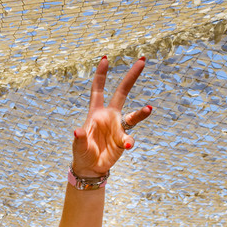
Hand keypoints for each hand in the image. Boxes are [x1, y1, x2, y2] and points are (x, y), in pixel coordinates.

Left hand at [71, 56, 151, 177]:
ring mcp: (118, 127)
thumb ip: (79, 139)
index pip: (98, 89)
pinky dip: (130, 141)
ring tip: (149, 109)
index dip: (101, 74)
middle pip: (122, 92)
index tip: (105, 58)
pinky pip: (130, 138)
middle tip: (142, 60)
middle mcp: (109, 116)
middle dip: (131, 76)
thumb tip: (77, 132)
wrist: (90, 168)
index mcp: (96, 112)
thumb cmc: (82, 153)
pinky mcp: (123, 140)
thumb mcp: (78, 146)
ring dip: (141, 113)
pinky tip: (127, 145)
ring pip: (133, 115)